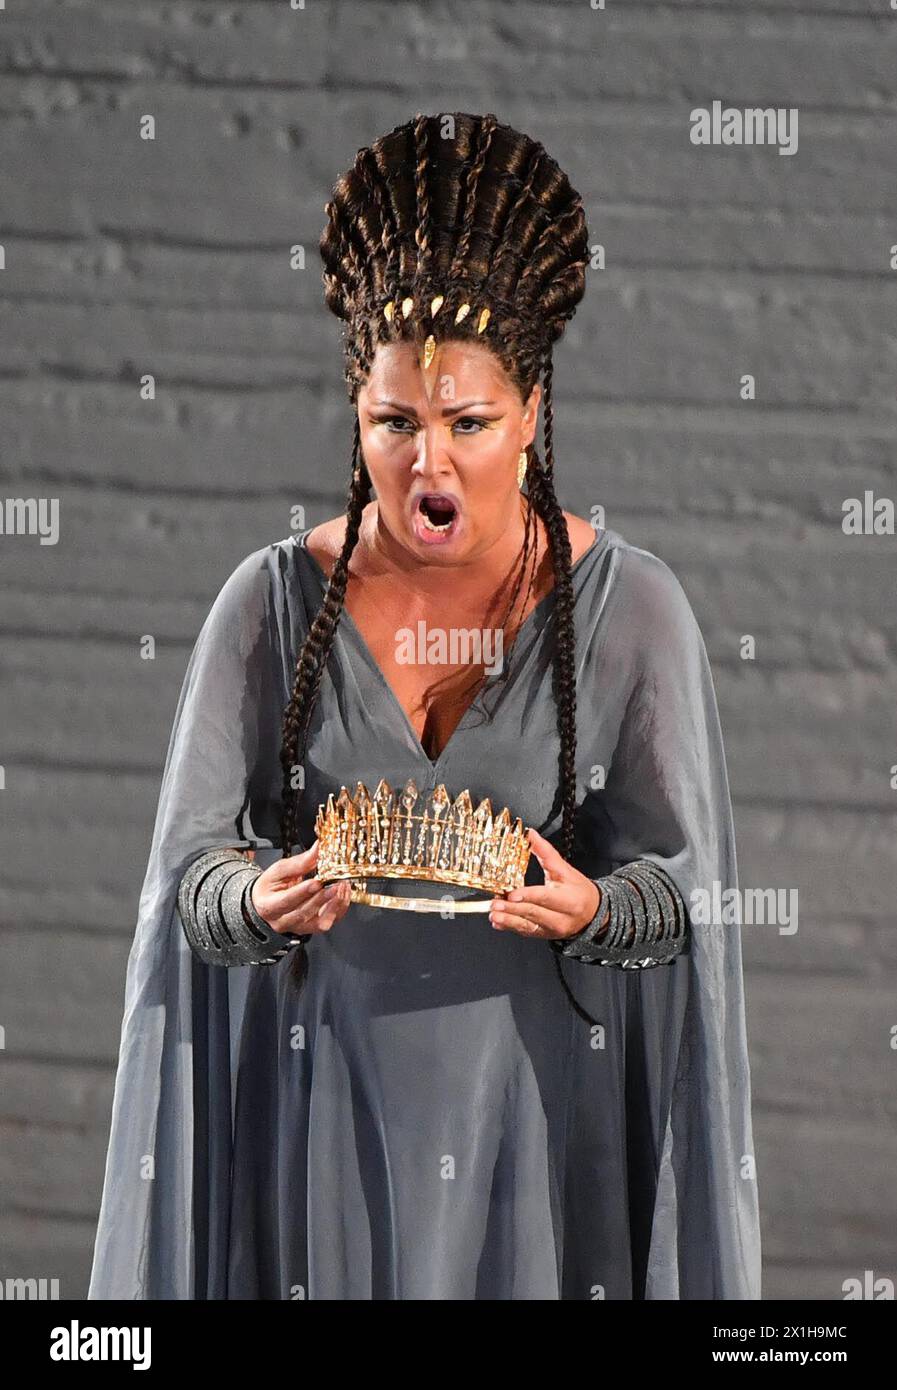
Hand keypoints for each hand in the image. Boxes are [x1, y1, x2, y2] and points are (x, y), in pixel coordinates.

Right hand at [250, 841, 351, 935]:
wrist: (266, 903)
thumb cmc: (269, 888)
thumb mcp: (278, 871)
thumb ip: (299, 862)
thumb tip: (317, 849)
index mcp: (269, 906)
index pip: (286, 901)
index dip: (303, 892)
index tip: (317, 882)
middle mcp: (283, 921)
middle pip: (304, 913)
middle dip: (322, 898)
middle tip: (335, 884)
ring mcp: (298, 928)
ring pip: (319, 923)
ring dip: (334, 905)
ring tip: (341, 887)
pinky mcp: (311, 928)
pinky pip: (329, 922)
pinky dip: (339, 909)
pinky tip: (342, 895)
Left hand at [488, 827, 602, 941]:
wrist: (592, 913)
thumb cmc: (578, 890)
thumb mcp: (566, 870)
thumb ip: (547, 853)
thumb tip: (531, 835)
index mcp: (569, 900)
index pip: (545, 897)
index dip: (528, 896)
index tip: (512, 894)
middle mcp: (561, 918)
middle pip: (534, 913)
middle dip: (512, 909)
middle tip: (495, 904)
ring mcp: (551, 929)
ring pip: (528, 925)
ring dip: (508, 920)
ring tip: (493, 915)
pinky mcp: (543, 934)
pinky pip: (525, 931)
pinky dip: (510, 927)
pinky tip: (498, 922)